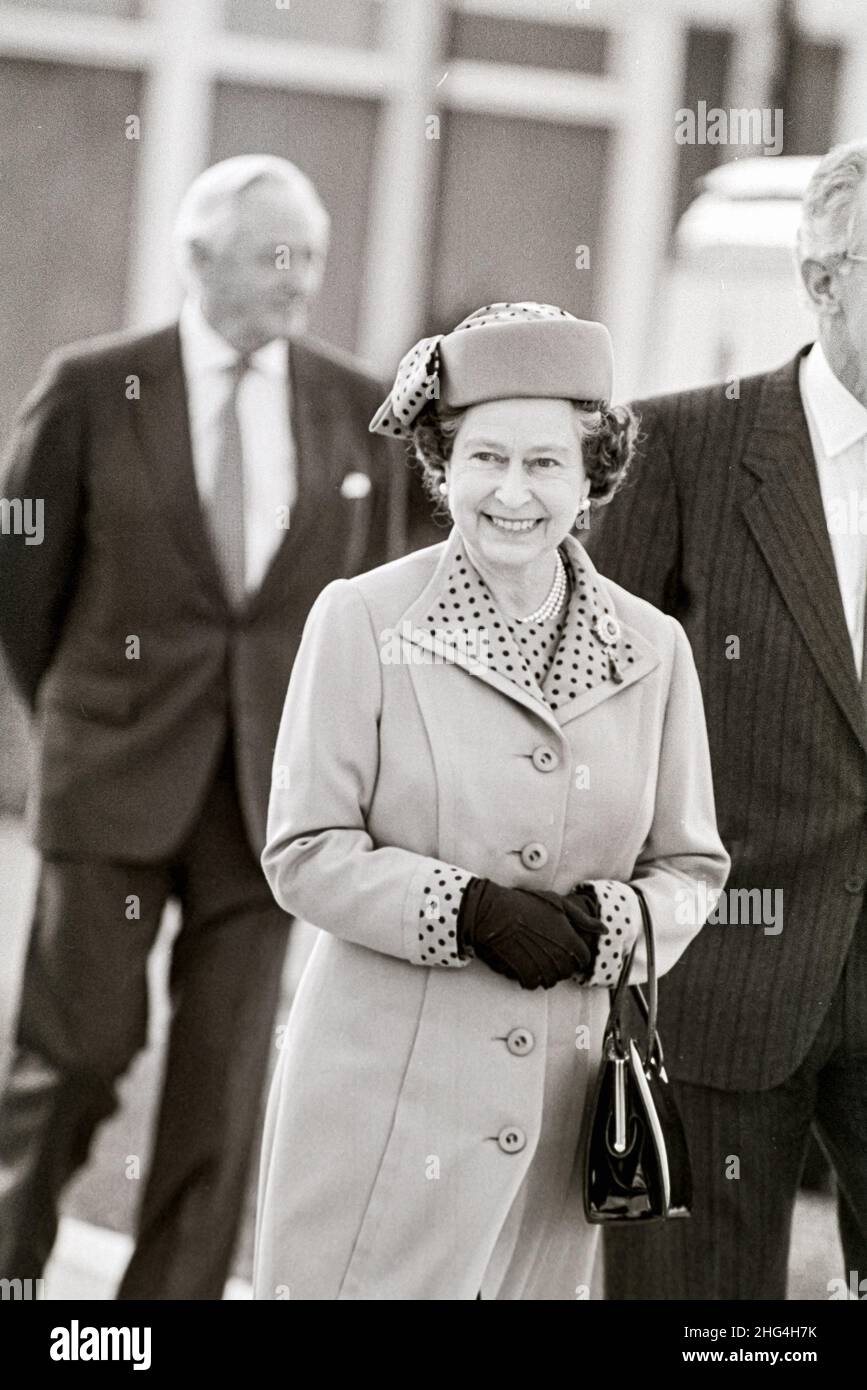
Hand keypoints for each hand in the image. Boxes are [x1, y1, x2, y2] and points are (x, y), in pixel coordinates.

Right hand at [456, 879, 605, 988]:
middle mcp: (559, 956)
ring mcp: (542, 966)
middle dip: (562, 964)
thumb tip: (604, 930)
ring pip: (551, 980)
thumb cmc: (526, 904)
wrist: (496, 913)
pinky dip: (530, 978)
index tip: (566, 948)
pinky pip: (533, 984)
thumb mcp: (559, 904)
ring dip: (546, 972)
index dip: (577, 954)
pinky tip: (524, 965)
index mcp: (570, 940)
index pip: (584, 958)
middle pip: (568, 971)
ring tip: (536, 957)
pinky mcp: (524, 973)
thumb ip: (584, 919)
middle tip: (548, 951)